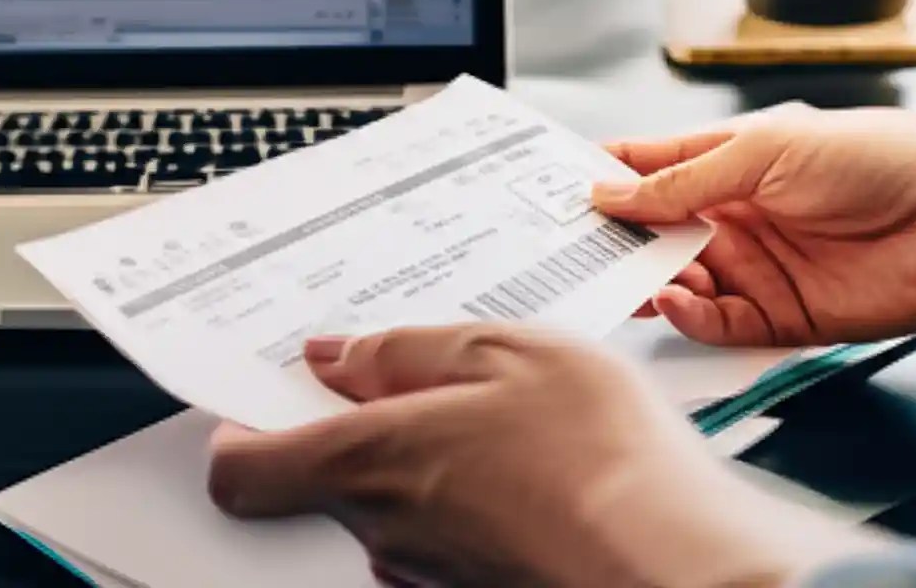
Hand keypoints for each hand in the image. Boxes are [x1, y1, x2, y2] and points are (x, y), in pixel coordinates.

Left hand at [208, 326, 877, 586]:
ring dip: (428, 459)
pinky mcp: (469, 586)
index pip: (244, 467)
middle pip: (327, 477)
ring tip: (505, 418)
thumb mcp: (507, 352)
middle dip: (366, 423)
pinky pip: (442, 532)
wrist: (671, 560)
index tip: (282, 389)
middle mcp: (384, 529)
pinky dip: (466, 497)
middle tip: (431, 377)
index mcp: (371, 461)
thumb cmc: (600, 455)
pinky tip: (529, 468)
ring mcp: (427, 568)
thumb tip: (342, 358)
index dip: (246, 426)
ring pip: (393, 503)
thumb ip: (408, 351)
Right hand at [594, 106, 915, 346]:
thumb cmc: (880, 158)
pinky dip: (690, 316)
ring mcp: (757, 269)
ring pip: (678, 283)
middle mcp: (738, 218)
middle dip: (615, 241)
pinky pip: (718, 324)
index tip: (555, 190)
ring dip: (648, 281)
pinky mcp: (780, 318)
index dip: (604, 179)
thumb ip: (686, 179)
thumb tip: (613, 191)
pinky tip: (677, 300)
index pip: (650, 171)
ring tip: (627, 275)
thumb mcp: (766, 149)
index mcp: (731, 165)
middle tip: (574, 247)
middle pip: (655, 235)